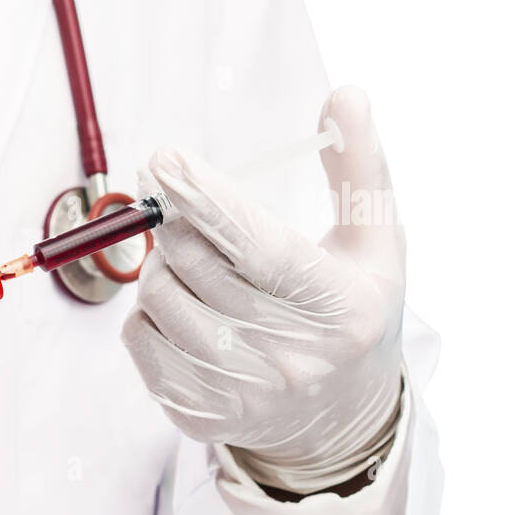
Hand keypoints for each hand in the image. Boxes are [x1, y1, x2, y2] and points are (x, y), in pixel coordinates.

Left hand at [122, 87, 404, 494]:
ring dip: (161, 263)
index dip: (206, 199)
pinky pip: (138, 338)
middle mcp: (293, 359)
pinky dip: (147, 310)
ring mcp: (243, 394)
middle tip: (174, 198)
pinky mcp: (200, 415)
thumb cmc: (352, 311)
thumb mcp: (375, 243)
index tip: (165, 159)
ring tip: (190, 260)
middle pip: (196, 266)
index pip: (259, 246)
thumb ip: (360, 168)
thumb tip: (345, 96)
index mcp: (342, 310)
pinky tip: (182, 306)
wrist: (339, 418)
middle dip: (174, 219)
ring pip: (157, 298)